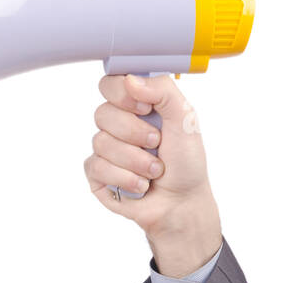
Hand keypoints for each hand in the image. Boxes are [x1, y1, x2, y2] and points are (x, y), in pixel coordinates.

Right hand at [85, 74, 220, 262]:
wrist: (182, 202)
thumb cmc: (186, 162)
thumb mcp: (185, 119)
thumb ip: (163, 90)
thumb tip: (130, 80)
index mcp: (137, 105)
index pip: (110, 83)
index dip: (123, 95)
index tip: (145, 108)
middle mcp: (118, 123)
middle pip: (103, 113)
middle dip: (135, 133)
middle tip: (157, 143)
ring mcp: (105, 149)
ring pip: (101, 142)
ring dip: (136, 160)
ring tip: (154, 170)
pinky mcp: (97, 173)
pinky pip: (96, 166)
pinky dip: (125, 178)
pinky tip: (140, 185)